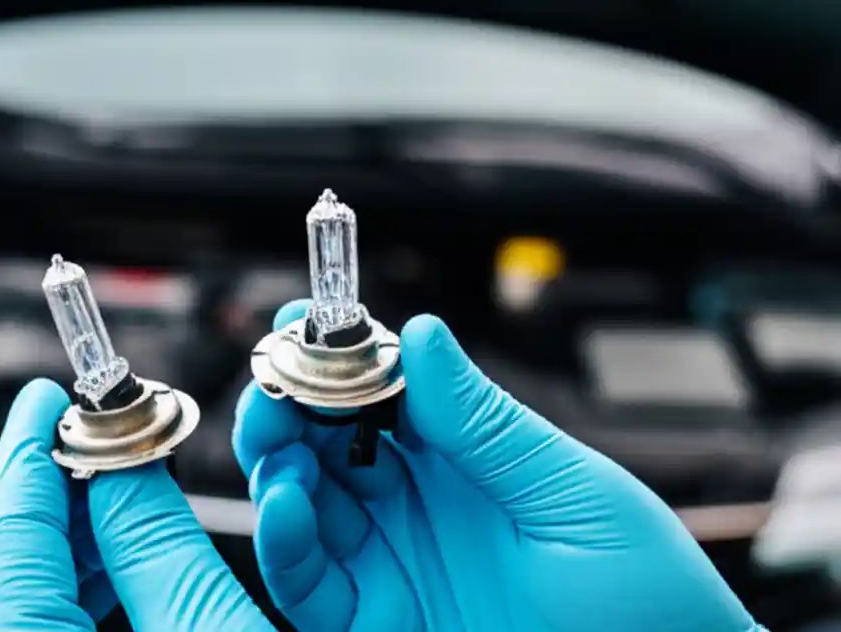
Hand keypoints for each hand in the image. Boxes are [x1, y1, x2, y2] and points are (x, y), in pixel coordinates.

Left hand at [0, 378, 275, 630]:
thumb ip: (161, 546)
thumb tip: (128, 464)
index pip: (7, 533)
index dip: (31, 450)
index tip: (46, 396)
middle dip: (29, 487)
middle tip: (77, 436)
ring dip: (48, 534)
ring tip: (110, 489)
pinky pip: (16, 622)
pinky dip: (55, 582)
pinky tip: (108, 557)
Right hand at [234, 300, 762, 631]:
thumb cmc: (646, 597)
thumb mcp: (572, 494)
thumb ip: (484, 423)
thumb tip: (421, 332)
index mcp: (463, 456)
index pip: (381, 388)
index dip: (337, 351)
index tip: (304, 319)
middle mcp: (414, 502)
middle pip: (322, 437)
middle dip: (287, 398)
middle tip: (273, 377)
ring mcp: (388, 561)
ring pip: (298, 497)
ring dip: (275, 459)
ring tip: (279, 438)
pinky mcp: (370, 621)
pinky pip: (306, 580)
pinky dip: (281, 540)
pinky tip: (287, 507)